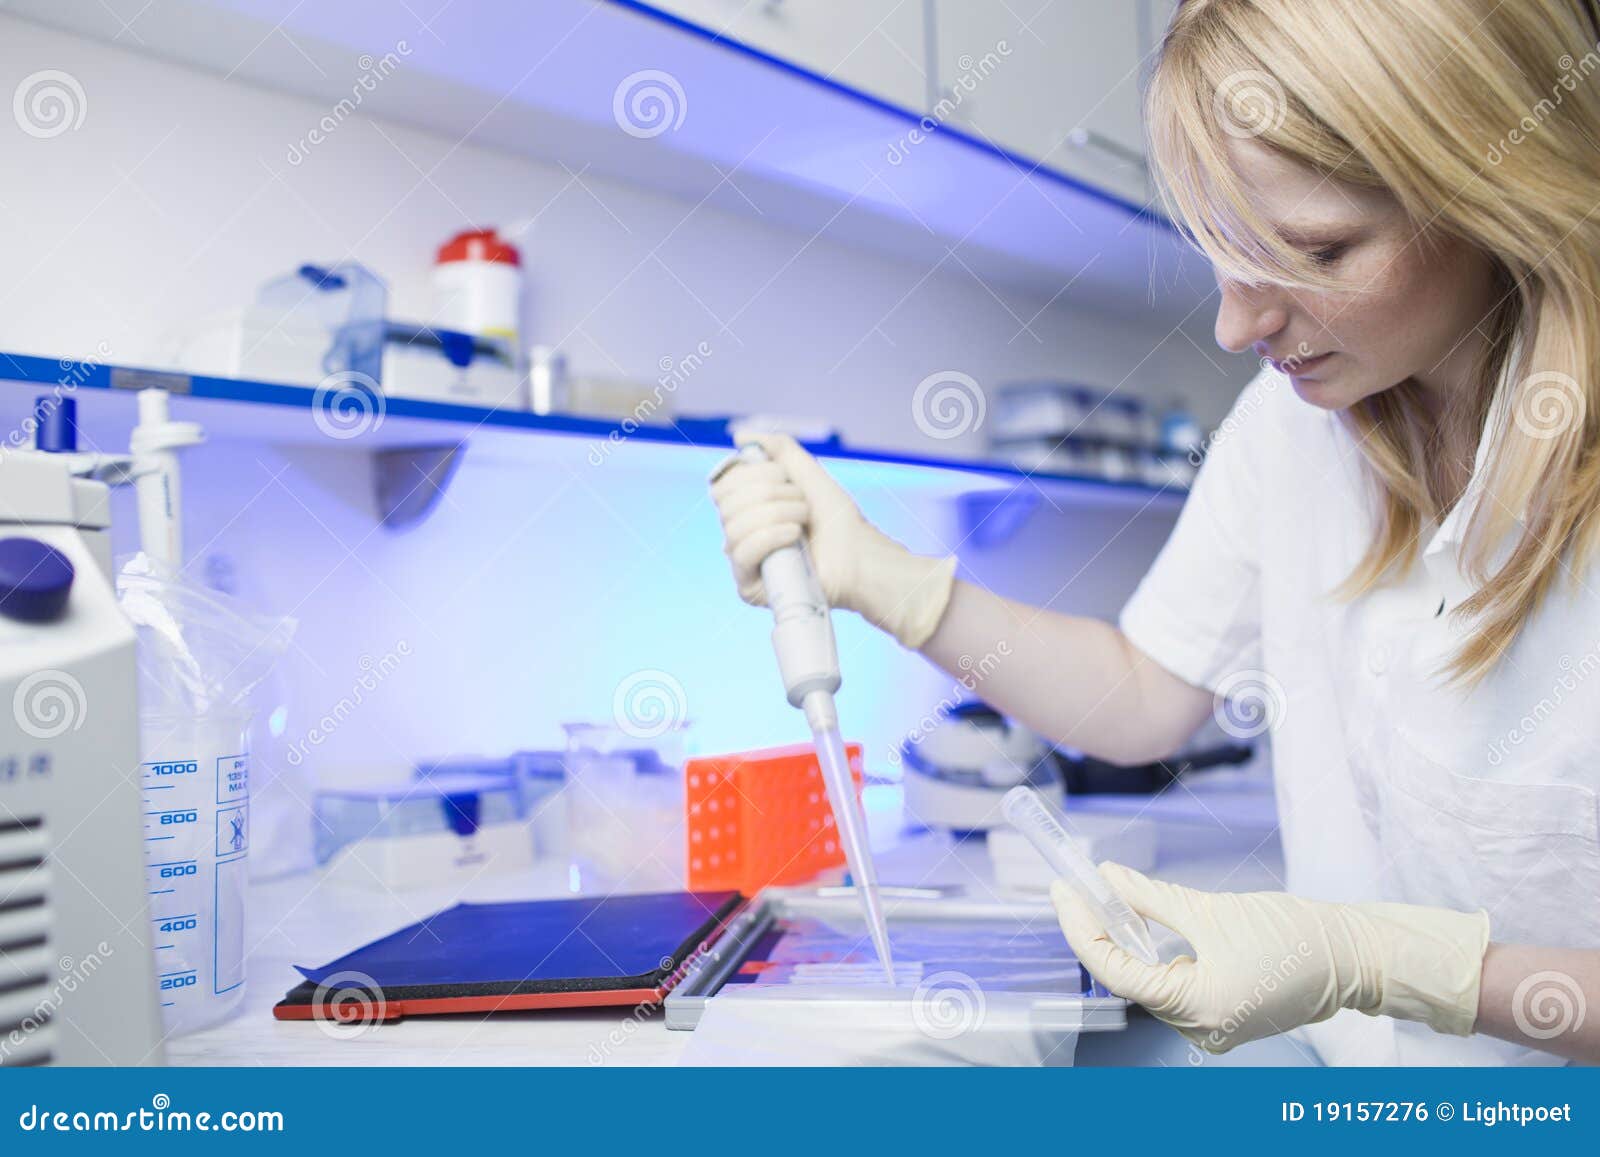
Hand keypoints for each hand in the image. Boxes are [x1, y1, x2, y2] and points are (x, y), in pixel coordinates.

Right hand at [709, 432, 956, 649]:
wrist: (860, 554)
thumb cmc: (837, 520)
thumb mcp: (807, 473)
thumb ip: (777, 449)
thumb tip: (738, 436)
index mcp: (747, 509)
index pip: (723, 486)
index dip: (751, 475)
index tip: (784, 477)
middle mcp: (740, 534)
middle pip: (726, 503)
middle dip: (769, 494)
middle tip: (802, 503)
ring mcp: (743, 562)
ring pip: (734, 526)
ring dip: (777, 514)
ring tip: (804, 520)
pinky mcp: (749, 587)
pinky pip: (741, 553)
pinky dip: (770, 536)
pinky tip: (794, 535)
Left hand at [1052, 864, 1489, 1053]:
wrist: (1352, 957)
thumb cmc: (1293, 935)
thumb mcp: (1211, 911)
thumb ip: (1150, 898)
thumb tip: (1107, 879)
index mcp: (1197, 1006)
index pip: (1116, 969)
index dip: (1081, 927)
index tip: (1060, 890)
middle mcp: (1200, 1028)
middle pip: (1128, 977)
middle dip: (1098, 931)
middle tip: (1073, 887)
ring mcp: (1212, 1028)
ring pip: (1149, 981)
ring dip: (1125, 942)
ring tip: (1100, 898)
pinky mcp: (1222, 1017)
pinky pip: (1173, 985)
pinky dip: (1154, 955)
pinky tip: (1138, 924)